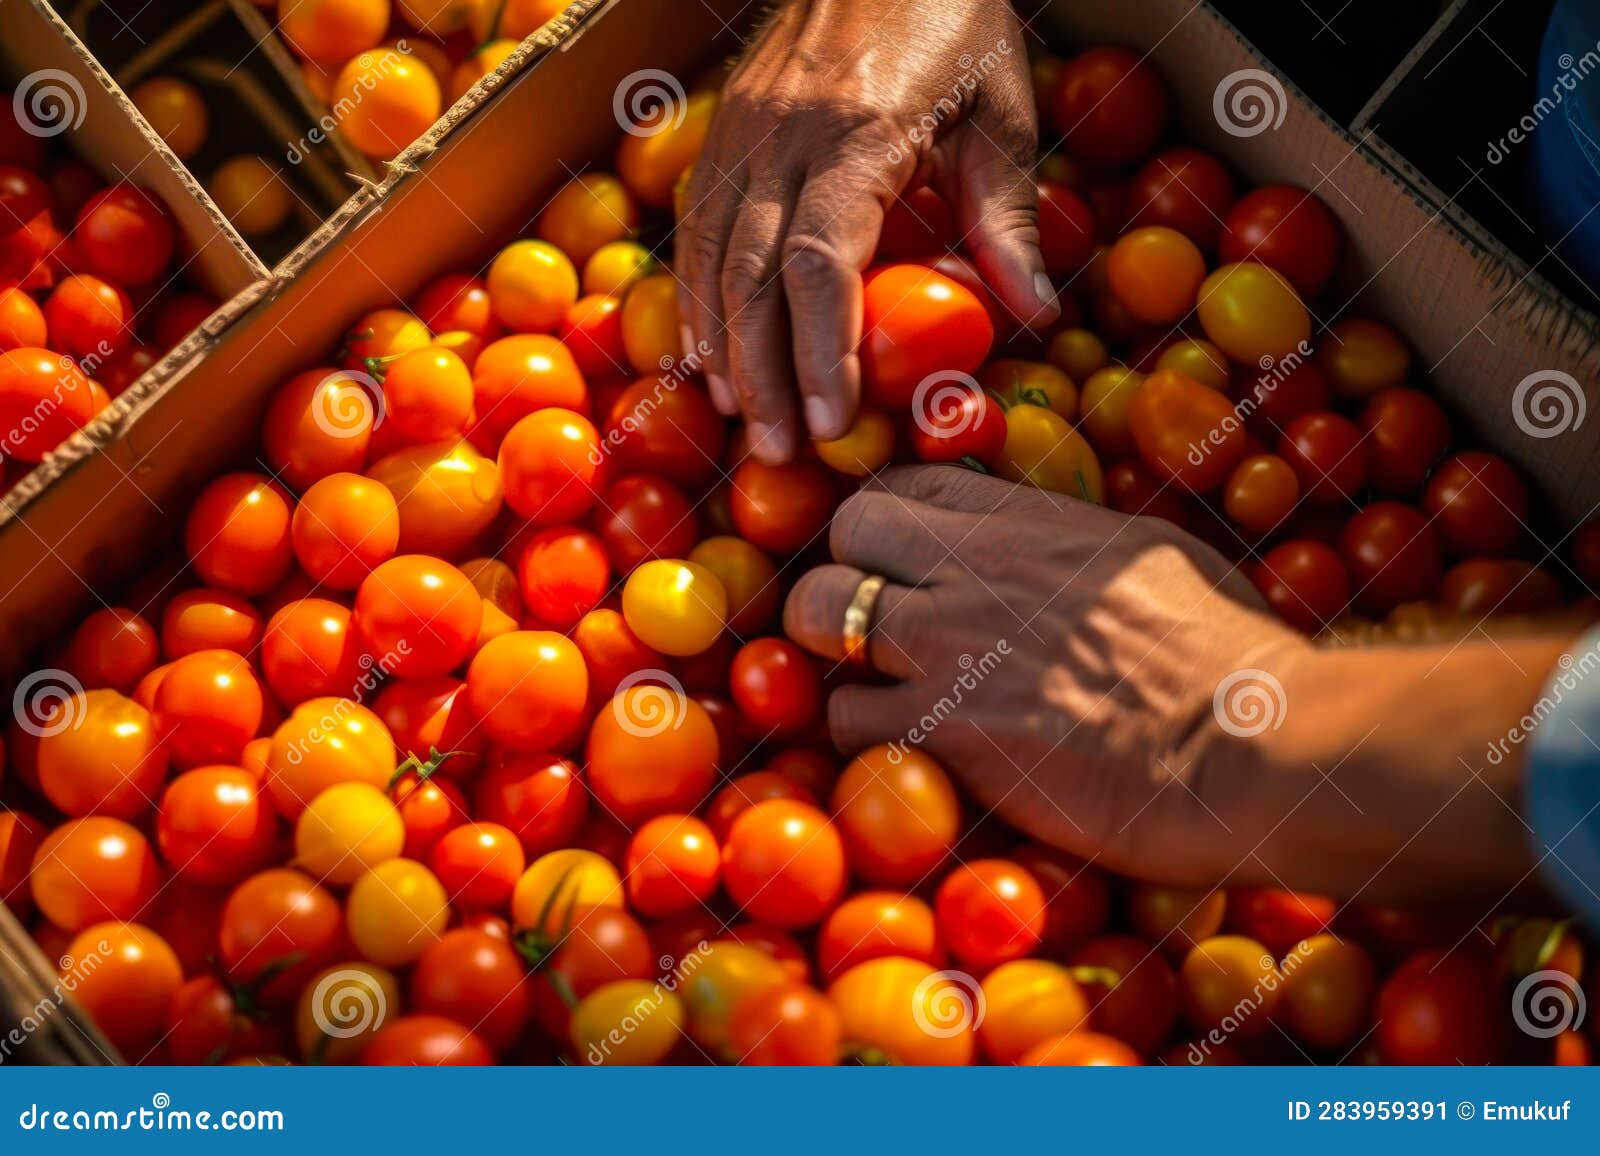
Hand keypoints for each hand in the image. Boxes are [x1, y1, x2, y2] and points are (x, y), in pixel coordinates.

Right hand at [677, 0, 1057, 462]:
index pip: (819, 262)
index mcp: (857, 132)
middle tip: (780, 453)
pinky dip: (697, 297)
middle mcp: (782, 135)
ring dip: (720, 348)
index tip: (837, 421)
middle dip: (764, 375)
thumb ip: (1008, 216)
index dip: (822, 351)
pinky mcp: (723, 128)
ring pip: (711, 257)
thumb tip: (1034, 315)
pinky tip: (707, 352)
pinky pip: (696, 226)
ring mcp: (741, 129)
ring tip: (741, 421)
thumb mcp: (1002, 108)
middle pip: (752, 276)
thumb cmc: (954, 16)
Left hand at [783, 465, 1307, 884]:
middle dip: (841, 571)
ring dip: (830, 650)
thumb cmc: (1231, 655)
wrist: (1248, 743)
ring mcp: (947, 645)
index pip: (904, 485)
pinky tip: (902, 749)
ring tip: (871, 685)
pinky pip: (845, 717)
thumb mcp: (1151, 557)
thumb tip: (1045, 545)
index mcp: (1027, 519)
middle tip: (866, 621)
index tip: (894, 564)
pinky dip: (859, 735)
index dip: (884, 526)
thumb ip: (1072, 542)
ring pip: (816, 614)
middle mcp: (971, 566)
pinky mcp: (941, 728)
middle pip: (844, 531)